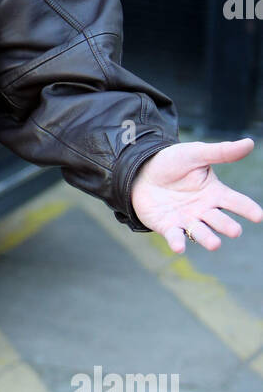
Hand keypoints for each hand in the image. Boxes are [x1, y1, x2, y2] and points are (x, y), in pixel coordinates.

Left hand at [130, 137, 262, 253]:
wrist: (140, 171)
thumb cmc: (172, 162)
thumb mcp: (196, 154)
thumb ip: (221, 152)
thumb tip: (250, 143)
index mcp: (214, 192)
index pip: (235, 202)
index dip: (247, 209)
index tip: (258, 216)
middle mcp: (203, 210)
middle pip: (219, 220)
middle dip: (227, 226)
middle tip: (235, 231)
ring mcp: (186, 220)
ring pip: (200, 232)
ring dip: (207, 239)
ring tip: (215, 244)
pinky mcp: (168, 227)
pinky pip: (175, 236)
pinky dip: (177, 242)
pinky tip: (179, 248)